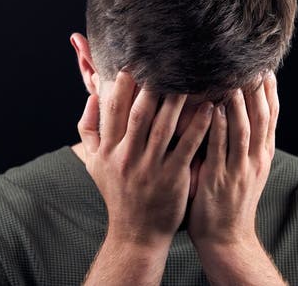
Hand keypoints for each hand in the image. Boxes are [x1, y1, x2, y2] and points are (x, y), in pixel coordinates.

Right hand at [77, 69, 214, 250]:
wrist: (136, 234)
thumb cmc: (117, 193)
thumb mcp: (94, 163)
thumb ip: (88, 129)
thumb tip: (91, 97)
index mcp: (109, 149)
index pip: (114, 109)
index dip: (123, 84)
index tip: (133, 62)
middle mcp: (128, 156)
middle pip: (139, 113)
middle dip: (151, 86)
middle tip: (165, 62)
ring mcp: (151, 168)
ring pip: (164, 126)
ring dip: (177, 100)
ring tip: (190, 78)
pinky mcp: (173, 178)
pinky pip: (187, 146)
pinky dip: (198, 126)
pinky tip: (209, 108)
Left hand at [187, 71, 278, 248]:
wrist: (226, 238)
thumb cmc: (232, 198)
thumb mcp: (247, 168)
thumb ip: (246, 140)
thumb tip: (242, 107)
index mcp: (263, 155)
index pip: (272, 118)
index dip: (270, 93)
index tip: (266, 69)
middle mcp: (255, 160)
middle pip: (262, 119)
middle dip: (258, 92)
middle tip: (253, 66)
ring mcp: (239, 170)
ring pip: (243, 131)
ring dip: (239, 105)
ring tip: (234, 81)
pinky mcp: (219, 180)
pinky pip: (220, 148)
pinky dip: (218, 127)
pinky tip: (213, 109)